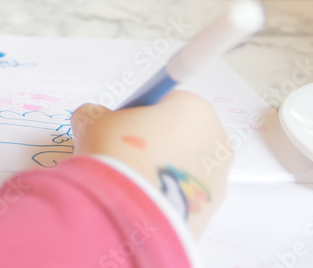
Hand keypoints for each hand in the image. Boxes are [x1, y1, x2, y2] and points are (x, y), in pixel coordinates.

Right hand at [71, 91, 231, 238]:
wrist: (132, 210)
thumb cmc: (118, 151)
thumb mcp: (93, 120)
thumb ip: (95, 113)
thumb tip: (93, 119)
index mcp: (194, 108)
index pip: (164, 102)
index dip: (137, 113)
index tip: (118, 128)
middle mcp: (216, 140)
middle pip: (179, 134)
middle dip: (153, 142)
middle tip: (121, 153)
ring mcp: (218, 179)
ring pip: (183, 167)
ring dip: (160, 170)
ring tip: (129, 181)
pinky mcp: (211, 211)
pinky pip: (184, 195)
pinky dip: (165, 195)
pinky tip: (140, 200)